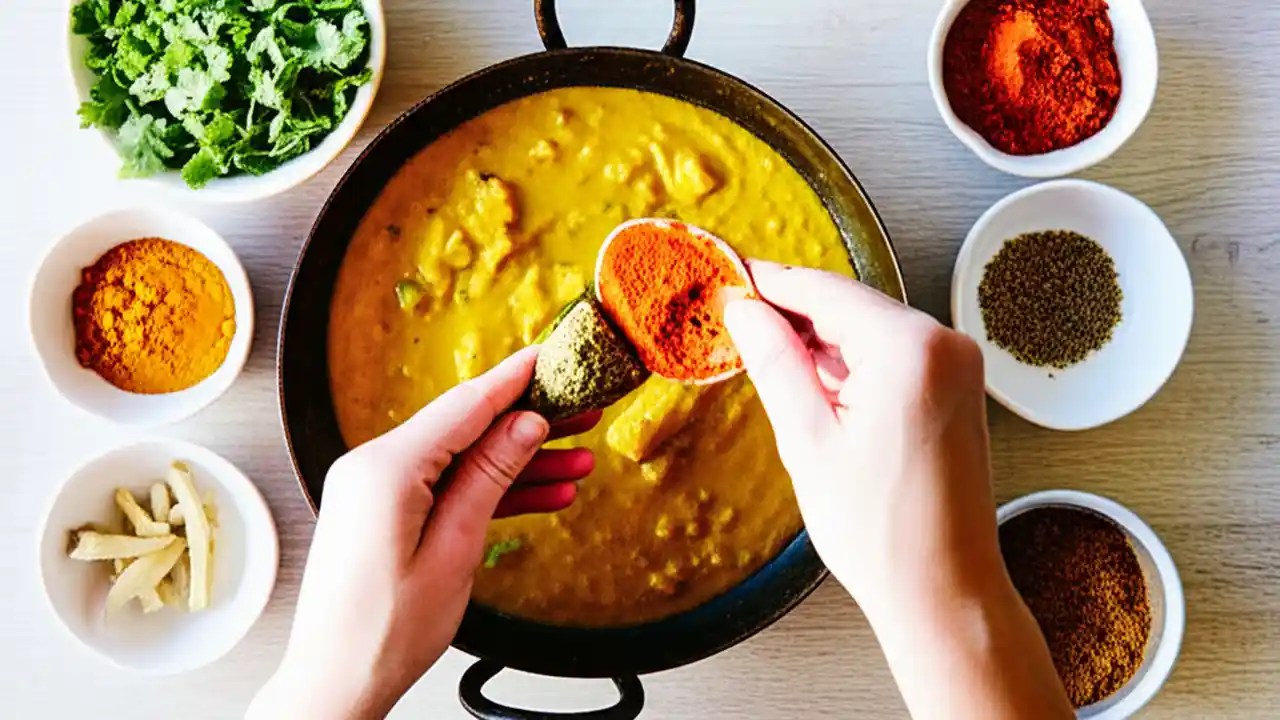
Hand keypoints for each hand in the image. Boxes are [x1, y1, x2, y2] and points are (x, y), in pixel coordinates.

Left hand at [247, 348, 597, 719]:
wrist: (334, 683)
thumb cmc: (382, 633)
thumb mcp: (453, 551)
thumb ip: (489, 478)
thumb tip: (524, 423)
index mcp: (386, 469)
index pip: (464, 406)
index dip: (514, 379)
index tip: (551, 355)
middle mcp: (373, 467)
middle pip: (465, 426)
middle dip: (528, 420)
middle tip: (582, 409)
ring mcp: (376, 489)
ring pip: (462, 458)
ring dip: (519, 461)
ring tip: (578, 461)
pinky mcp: (383, 511)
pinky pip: (446, 486)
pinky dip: (490, 489)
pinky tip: (542, 493)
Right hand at [724, 261, 1071, 718]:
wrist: (943, 590)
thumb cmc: (880, 532)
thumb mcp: (807, 439)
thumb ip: (774, 362)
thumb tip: (743, 311)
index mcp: (910, 348)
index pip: (824, 291)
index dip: (767, 283)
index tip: (725, 277)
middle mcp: (945, 343)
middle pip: (849, 306)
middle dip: (790, 312)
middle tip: (731, 318)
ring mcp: (958, 365)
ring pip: (868, 329)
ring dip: (818, 340)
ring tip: (762, 353)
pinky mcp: (956, 389)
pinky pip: (892, 355)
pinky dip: (849, 362)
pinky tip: (811, 381)